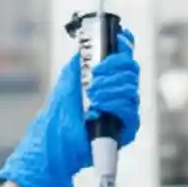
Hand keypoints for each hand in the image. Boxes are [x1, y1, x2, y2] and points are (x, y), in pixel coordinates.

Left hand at [0, 30, 139, 186]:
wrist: (56, 143)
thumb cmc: (60, 114)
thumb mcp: (69, 80)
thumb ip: (81, 62)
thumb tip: (90, 44)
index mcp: (109, 81)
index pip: (125, 61)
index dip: (123, 49)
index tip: (117, 42)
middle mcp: (120, 95)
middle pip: (131, 72)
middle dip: (114, 69)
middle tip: (97, 75)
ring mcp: (123, 112)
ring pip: (131, 90)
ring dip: (111, 88)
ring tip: (94, 94)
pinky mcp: (125, 130)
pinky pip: (130, 112)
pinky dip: (114, 105)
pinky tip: (100, 106)